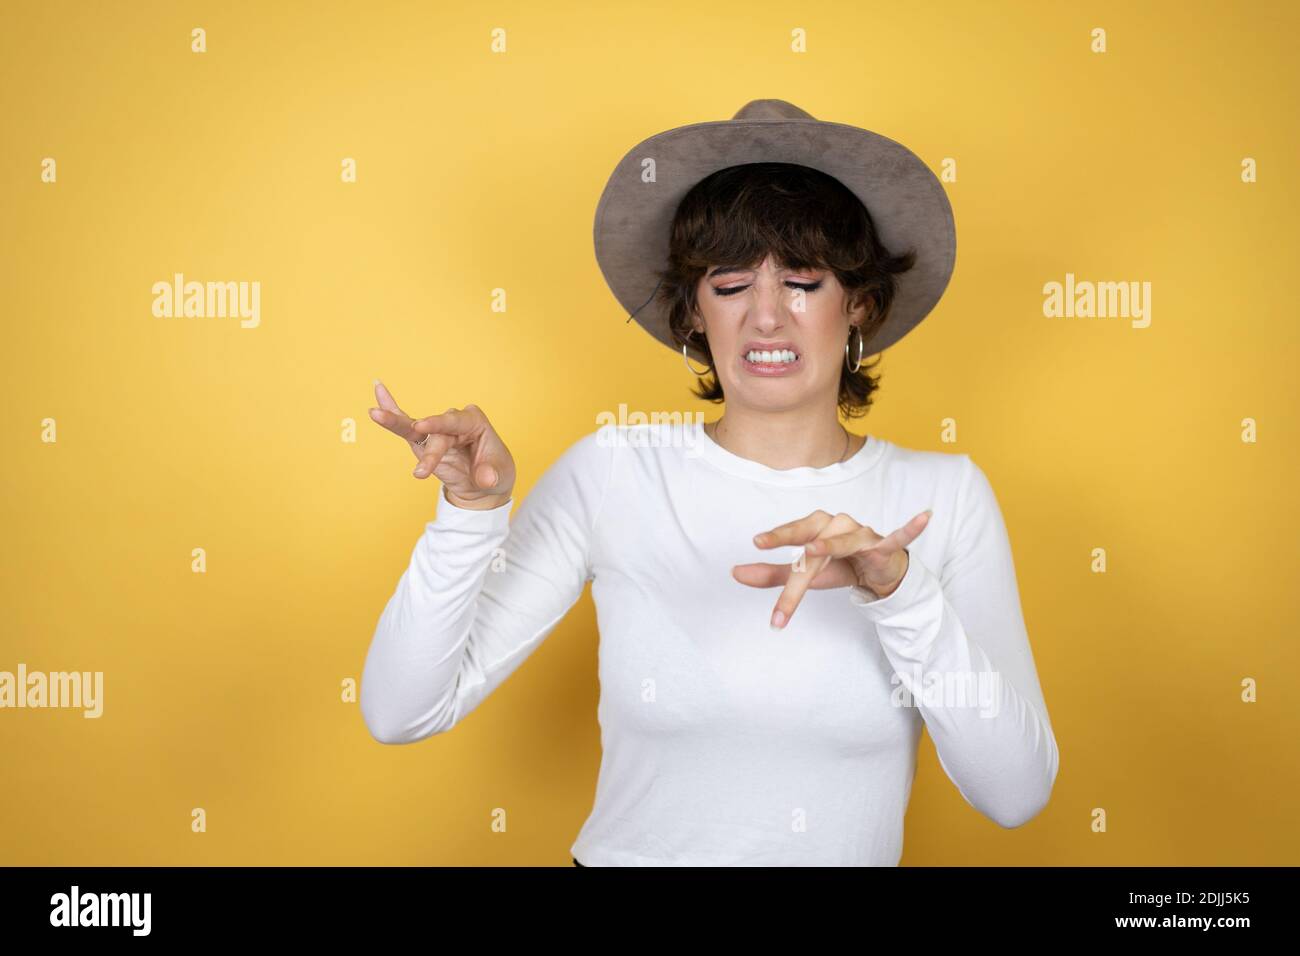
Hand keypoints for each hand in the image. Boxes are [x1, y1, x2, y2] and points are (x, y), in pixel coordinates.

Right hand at [368, 381, 515, 509]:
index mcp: (475, 422)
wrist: (484, 487)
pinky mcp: (424, 444)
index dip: (439, 423)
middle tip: (414, 444)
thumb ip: (491, 475)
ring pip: (414, 427)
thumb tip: (485, 478)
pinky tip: (376, 401)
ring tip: (374, 413)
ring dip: (394, 420)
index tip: (420, 427)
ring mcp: (437, 432)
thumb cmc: (495, 473)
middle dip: (424, 437)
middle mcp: (454, 422)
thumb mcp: (500, 476)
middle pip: (436, 429)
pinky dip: (391, 416)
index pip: (456, 421)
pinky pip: (406, 430)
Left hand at [733, 509, 932, 628]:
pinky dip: (911, 527)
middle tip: (782, 580)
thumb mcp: (805, 574)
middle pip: (814, 548)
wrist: (878, 572)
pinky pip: (899, 536)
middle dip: (798, 573)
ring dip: (831, 549)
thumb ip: (771, 575)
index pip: (793, 538)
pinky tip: (925, 515)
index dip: (776, 540)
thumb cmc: (840, 567)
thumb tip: (733, 573)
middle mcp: (837, 524)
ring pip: (843, 545)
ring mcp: (862, 533)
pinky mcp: (885, 546)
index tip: (755, 544)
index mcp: (816, 527)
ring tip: (813, 553)